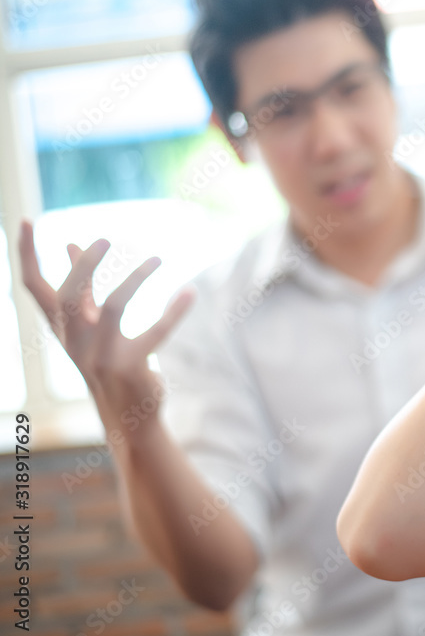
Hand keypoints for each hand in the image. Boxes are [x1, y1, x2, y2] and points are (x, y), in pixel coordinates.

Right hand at [18, 221, 193, 442]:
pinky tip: (190, 292)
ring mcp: (101, 356)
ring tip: (159, 258)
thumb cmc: (106, 362)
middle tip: (106, 239)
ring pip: (113, 308)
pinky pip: (156, 332)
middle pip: (69, 297)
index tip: (24, 219)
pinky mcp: (130, 367)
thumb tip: (70, 244)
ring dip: (135, 279)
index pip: (34, 287)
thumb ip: (83, 288)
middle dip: (84, 266)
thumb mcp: (90, 326)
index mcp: (63, 328)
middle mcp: (76, 342)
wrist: (127, 416)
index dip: (26, 254)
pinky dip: (174, 310)